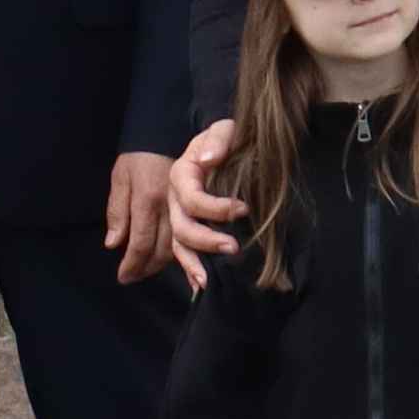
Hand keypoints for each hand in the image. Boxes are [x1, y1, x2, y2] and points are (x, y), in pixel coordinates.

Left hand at [105, 150, 181, 283]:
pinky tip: (174, 262)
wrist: (167, 133)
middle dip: (146, 269)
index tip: (123, 278)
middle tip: (132, 278)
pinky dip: (181, 253)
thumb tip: (113, 244)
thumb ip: (117, 210)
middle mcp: (168, 208)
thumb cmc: (139, 156)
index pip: (140, 243)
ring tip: (147, 273)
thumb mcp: (120, 177)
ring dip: (163, 265)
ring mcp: (183, 208)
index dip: (132, 264)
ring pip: (177, 247)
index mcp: (146, 201)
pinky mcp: (193, 207)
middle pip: (160, 250)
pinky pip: (188, 236)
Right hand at [165, 118, 244, 275]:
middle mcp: (175, 200)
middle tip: (233, 248)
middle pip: (182, 226)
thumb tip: (207, 160)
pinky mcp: (188, 229)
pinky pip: (184, 253)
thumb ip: (217, 140)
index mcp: (182, 175)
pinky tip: (200, 289)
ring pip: (178, 245)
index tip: (244, 209)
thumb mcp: (223, 130)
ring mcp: (179, 217)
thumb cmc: (225, 139)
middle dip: (206, 240)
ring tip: (208, 282)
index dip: (216, 208)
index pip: (192, 198)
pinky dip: (190, 271)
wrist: (223, 147)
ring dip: (192, 264)